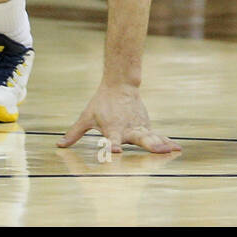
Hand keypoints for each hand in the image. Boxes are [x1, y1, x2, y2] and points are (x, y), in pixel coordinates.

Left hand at [58, 84, 180, 155]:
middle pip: (139, 138)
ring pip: (151, 137)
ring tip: (172, 150)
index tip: (114, 151)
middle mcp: (128, 129)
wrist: (121, 85)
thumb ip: (74, 133)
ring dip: (161, 144)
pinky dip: (167, 142)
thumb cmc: (101, 103)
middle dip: (148, 144)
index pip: (111, 139)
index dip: (111, 146)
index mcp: (112, 128)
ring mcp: (139, 127)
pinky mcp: (146, 126)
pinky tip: (177, 148)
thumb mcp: (86, 117)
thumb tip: (59, 145)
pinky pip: (158, 136)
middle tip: (156, 149)